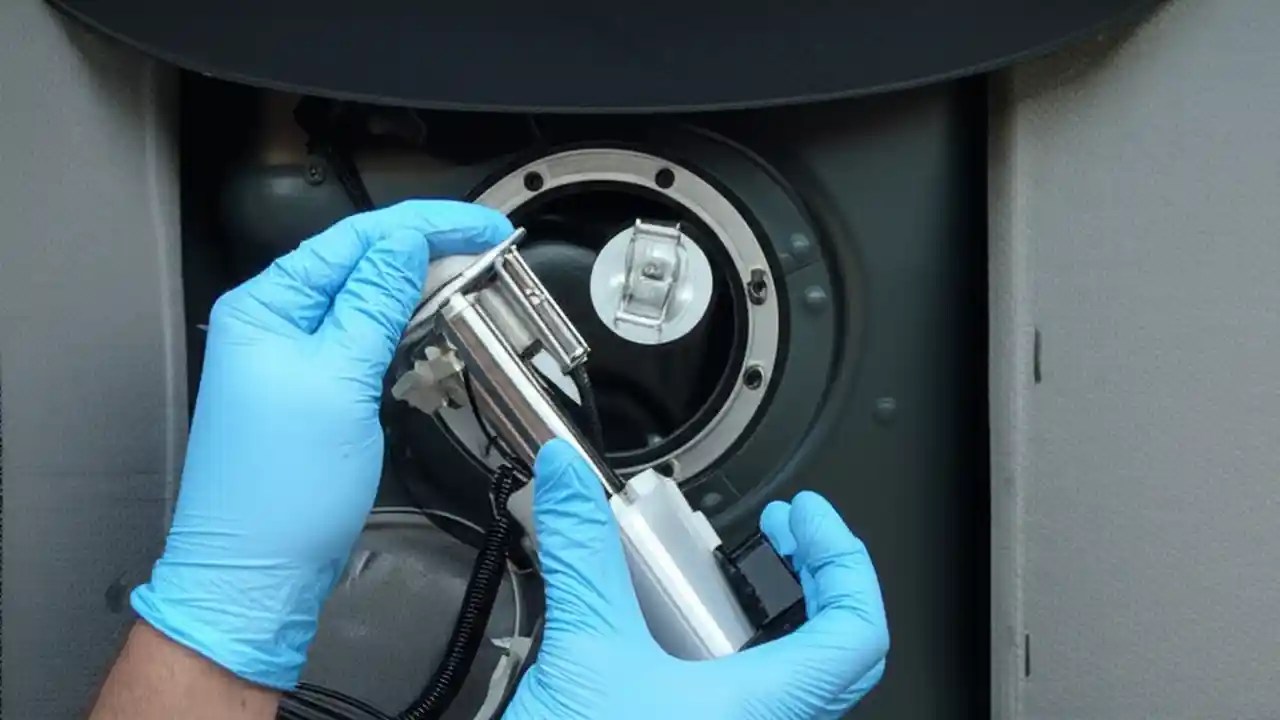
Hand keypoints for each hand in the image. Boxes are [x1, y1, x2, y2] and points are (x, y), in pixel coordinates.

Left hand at [132, 200, 512, 688]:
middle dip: (428, 251)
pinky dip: (406, 332)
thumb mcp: (336, 382)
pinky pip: (368, 342)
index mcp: (267, 307)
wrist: (257, 574)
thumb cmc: (280, 492)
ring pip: (369, 302)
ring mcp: (298, 359)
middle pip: (362, 263)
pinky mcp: (319, 392)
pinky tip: (436, 328)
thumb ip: (373, 304)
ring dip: (421, 290)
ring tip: (473, 281)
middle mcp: (277, 324)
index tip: (481, 226)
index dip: (424, 225)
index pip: (354, 239)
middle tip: (490, 250)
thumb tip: (405, 242)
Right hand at [504, 440, 889, 719]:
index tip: (806, 518)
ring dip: (789, 623)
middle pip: (842, 656)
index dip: (844, 560)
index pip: (857, 633)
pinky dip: (752, 663)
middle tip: (788, 535)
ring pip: (804, 690)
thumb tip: (570, 478)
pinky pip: (763, 711)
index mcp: (761, 712)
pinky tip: (695, 646)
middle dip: (822, 579)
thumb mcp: (581, 652)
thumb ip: (582, 554)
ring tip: (747, 580)